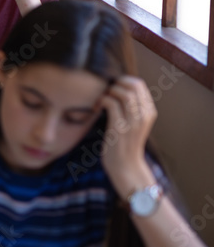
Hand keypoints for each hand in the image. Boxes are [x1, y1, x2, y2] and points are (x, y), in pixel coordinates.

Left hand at [100, 76, 157, 194]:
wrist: (126, 166)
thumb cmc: (125, 142)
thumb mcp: (133, 122)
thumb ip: (131, 106)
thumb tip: (118, 86)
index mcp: (149, 112)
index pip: (139, 84)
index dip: (123, 80)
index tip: (113, 87)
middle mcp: (144, 116)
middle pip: (133, 85)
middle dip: (116, 83)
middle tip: (106, 92)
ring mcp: (133, 122)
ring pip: (123, 93)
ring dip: (108, 92)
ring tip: (101, 100)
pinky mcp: (120, 128)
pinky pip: (111, 104)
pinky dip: (101, 101)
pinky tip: (96, 108)